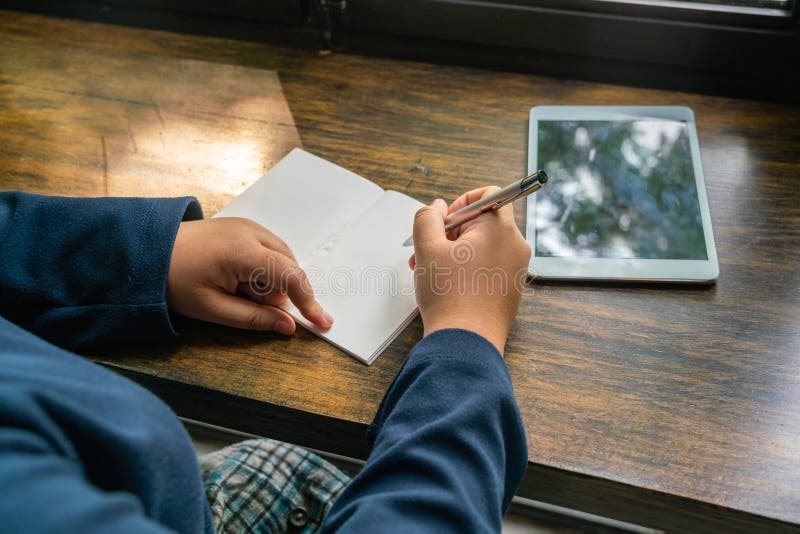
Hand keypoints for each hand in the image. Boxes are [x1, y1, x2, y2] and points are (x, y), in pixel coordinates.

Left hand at [167, 218, 332, 334]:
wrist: (148, 249)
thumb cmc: (173, 279)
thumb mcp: (211, 308)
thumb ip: (253, 318)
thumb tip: (288, 327)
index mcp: (243, 251)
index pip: (291, 277)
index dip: (309, 302)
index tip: (322, 323)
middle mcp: (252, 232)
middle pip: (289, 268)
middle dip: (277, 293)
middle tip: (243, 302)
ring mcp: (249, 226)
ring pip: (281, 260)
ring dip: (269, 282)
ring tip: (235, 289)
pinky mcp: (245, 227)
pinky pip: (270, 252)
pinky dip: (263, 270)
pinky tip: (238, 278)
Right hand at [410, 188, 530, 352]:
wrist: (465, 342)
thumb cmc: (450, 297)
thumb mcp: (427, 248)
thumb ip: (427, 218)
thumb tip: (436, 207)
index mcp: (500, 229)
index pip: (487, 194)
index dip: (460, 202)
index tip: (443, 221)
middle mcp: (515, 245)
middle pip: (482, 222)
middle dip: (451, 232)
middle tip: (428, 249)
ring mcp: (516, 268)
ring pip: (482, 246)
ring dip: (454, 251)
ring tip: (429, 270)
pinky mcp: (510, 288)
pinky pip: (488, 265)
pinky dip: (467, 268)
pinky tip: (445, 285)